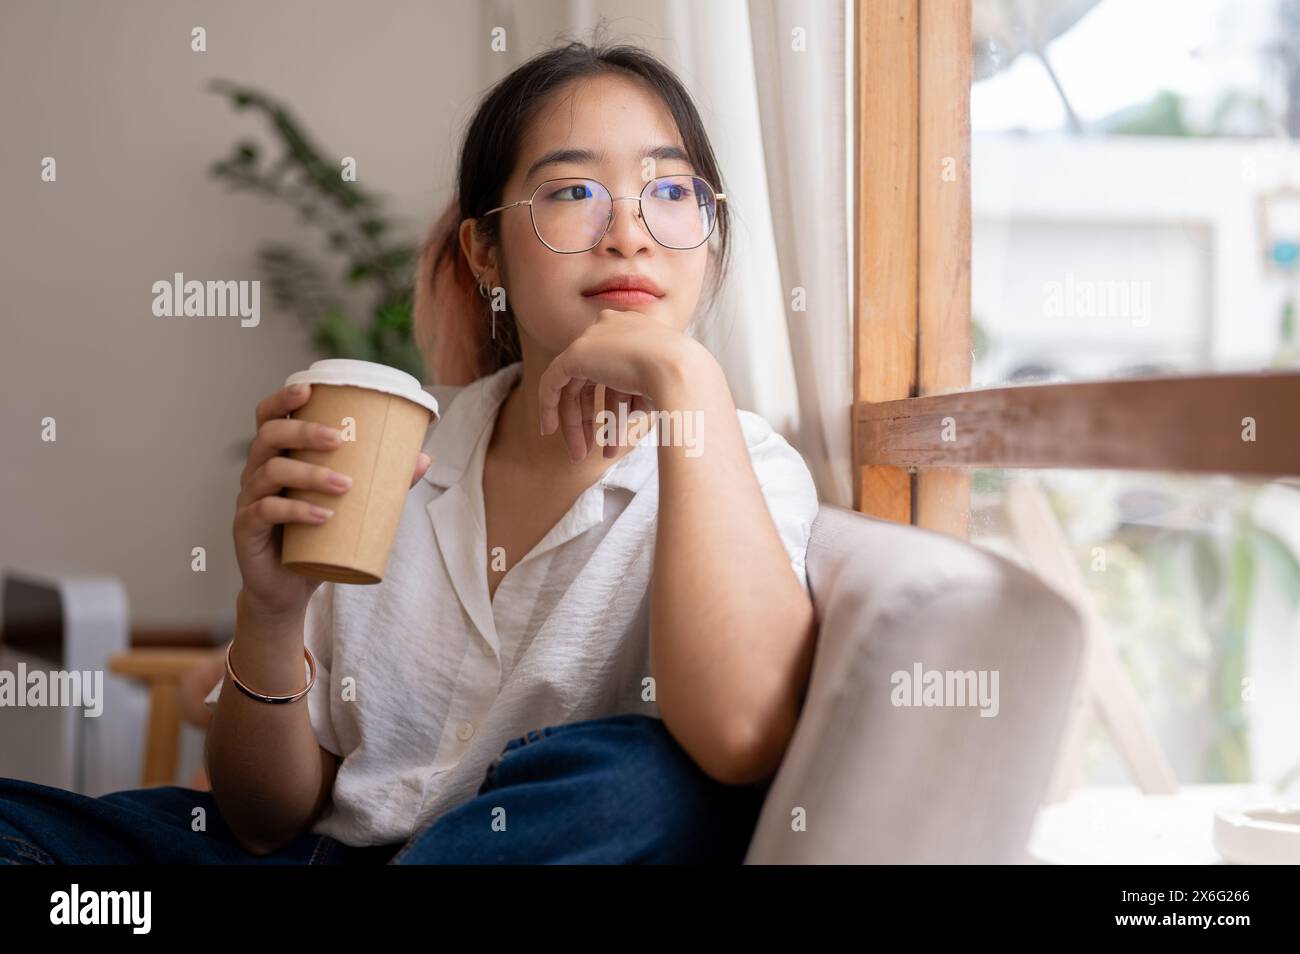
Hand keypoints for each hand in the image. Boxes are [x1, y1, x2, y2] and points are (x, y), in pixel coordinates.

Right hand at [233, 383, 430, 620]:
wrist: (289, 587)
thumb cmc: (318, 537)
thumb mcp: (350, 507)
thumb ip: (382, 482)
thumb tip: (424, 458)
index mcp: (278, 457)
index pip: (269, 416)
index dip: (283, 398)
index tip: (309, 388)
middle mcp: (257, 472)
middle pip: (268, 435)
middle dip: (304, 432)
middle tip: (340, 440)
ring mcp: (249, 500)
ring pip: (270, 472)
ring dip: (310, 474)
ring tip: (345, 486)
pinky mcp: (246, 529)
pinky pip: (265, 511)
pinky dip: (296, 511)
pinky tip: (322, 516)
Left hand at [538, 308, 701, 461]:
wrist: (679, 370)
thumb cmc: (681, 385)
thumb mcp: (660, 388)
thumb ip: (638, 395)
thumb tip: (629, 415)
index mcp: (636, 333)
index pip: (615, 373)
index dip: (610, 404)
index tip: (608, 431)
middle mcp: (612, 330)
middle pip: (592, 381)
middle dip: (591, 419)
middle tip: (590, 451)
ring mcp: (593, 339)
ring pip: (574, 386)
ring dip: (577, 423)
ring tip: (581, 455)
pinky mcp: (575, 353)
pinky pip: (552, 381)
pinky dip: (548, 406)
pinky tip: (549, 430)